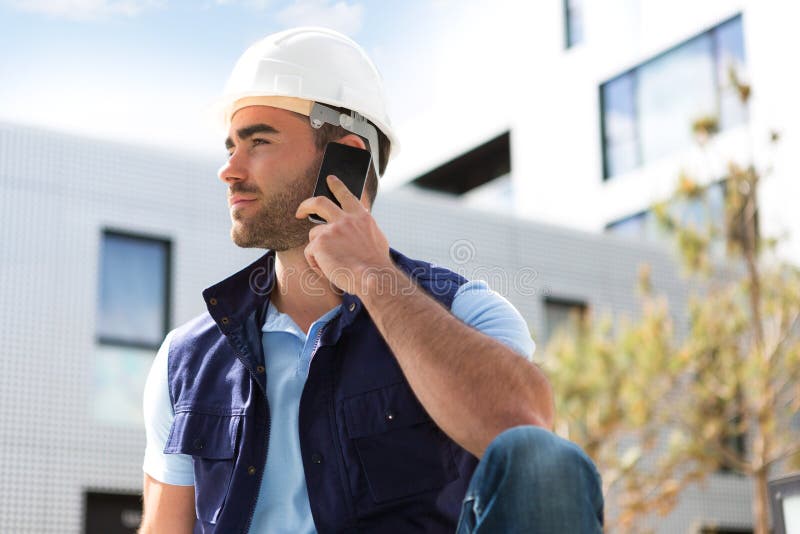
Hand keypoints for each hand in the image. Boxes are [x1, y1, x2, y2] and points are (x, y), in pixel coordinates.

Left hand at [295, 175, 393, 294]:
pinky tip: (329, 271)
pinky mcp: (320, 243)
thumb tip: (361, 220)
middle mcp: (345, 219)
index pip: (346, 195)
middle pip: (320, 202)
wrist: (374, 277)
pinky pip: (310, 253)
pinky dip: (317, 264)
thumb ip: (364, 228)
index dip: (337, 185)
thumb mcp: (377, 238)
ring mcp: (331, 230)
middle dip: (307, 204)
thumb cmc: (377, 264)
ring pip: (314, 235)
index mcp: (361, 217)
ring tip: (331, 265)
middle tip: (300, 211)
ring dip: (318, 250)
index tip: (330, 179)